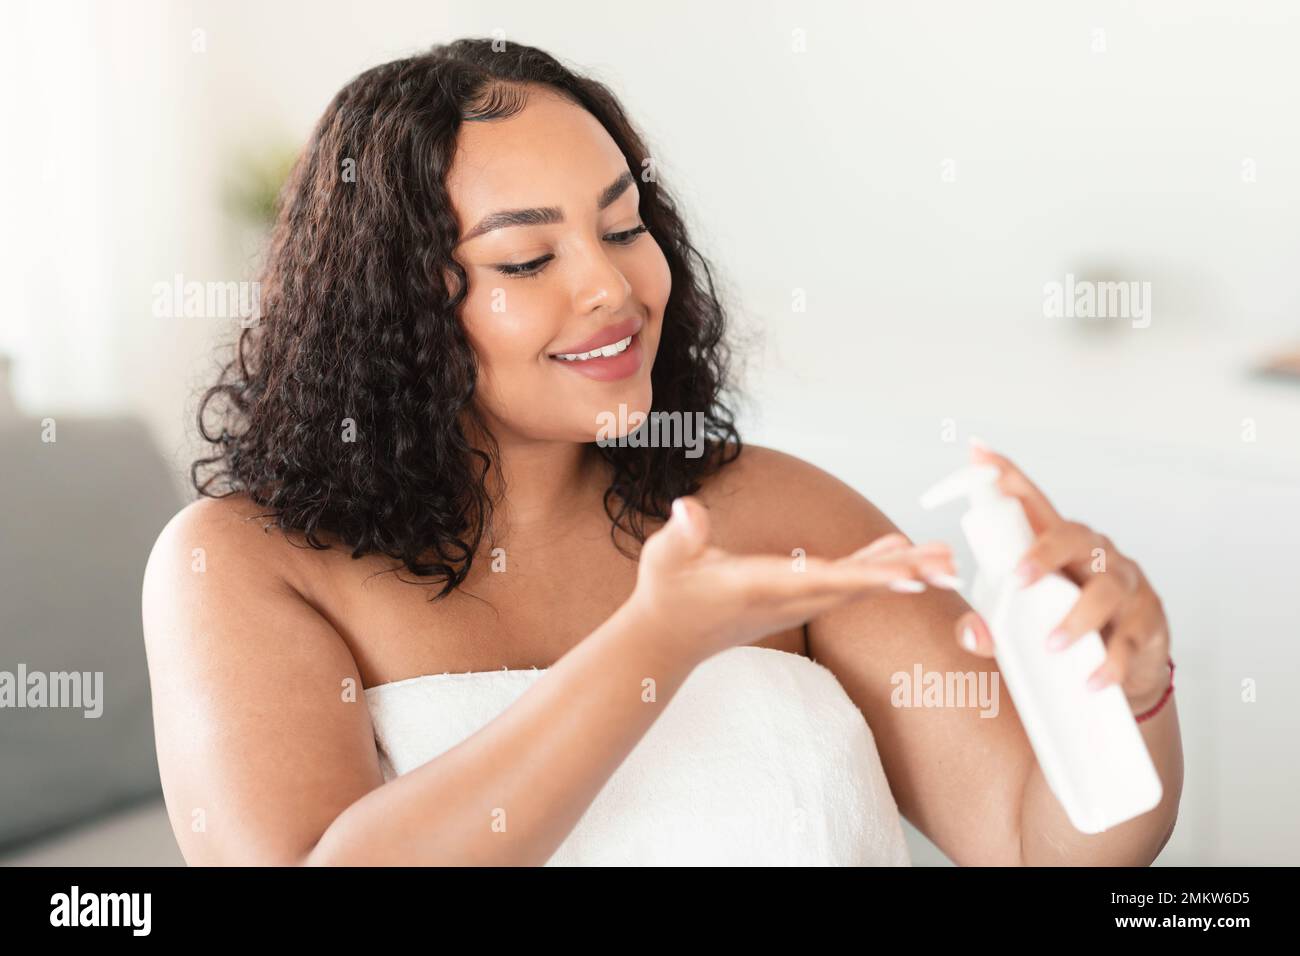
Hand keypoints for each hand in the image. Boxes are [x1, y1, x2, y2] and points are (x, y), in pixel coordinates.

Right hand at [630, 496, 956, 665]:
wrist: (667, 638)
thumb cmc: (665, 592)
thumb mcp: (664, 559)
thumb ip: (681, 535)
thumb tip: (688, 510)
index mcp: (760, 586)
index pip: (821, 580)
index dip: (867, 577)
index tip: (907, 575)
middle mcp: (786, 599)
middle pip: (854, 586)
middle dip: (902, 574)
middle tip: (948, 563)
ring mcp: (793, 604)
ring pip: (856, 587)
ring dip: (899, 573)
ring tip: (942, 558)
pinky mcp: (795, 602)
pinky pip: (844, 586)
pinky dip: (876, 570)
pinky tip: (899, 554)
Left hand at [953, 438, 1172, 712]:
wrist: (1116, 674)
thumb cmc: (1061, 629)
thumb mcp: (1021, 624)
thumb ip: (988, 627)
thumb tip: (972, 634)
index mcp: (1060, 546)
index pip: (1034, 504)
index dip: (1010, 478)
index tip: (980, 454)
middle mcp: (1095, 554)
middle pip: (1073, 537)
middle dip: (1043, 553)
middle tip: (1018, 580)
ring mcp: (1127, 585)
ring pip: (1106, 589)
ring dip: (1076, 617)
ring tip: (1052, 644)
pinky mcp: (1148, 620)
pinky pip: (1131, 637)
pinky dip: (1109, 661)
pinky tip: (1092, 678)